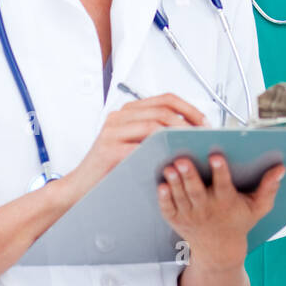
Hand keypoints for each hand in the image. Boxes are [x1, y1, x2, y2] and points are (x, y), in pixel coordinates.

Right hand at [63, 94, 205, 202]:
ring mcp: (112, 131)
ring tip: (190, 146)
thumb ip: (155, 134)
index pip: (165, 99)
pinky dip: (159, 150)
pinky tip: (171, 158)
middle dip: (188, 122)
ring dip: (177, 135)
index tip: (204, 121)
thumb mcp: (135, 144)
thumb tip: (191, 131)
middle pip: (162, 110)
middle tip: (202, 135)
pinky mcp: (109, 149)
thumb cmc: (111, 167)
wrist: (80, 186)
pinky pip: (140, 146)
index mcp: (128, 111)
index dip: (189, 108)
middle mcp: (119, 117)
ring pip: (154, 125)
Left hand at [158, 154, 284, 270]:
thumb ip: (269, 188)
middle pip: (196, 192)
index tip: (216, 156)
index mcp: (226, 203)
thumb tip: (281, 168)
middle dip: (189, 176)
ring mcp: (190, 216)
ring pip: (180, 198)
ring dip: (174, 183)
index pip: (223, 185)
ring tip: (170, 167)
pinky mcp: (177, 220)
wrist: (219, 251)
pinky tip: (161, 185)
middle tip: (182, 160)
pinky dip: (164, 199)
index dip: (220, 171)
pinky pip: (168, 209)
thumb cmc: (239, 222)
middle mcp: (207, 210)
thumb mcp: (258, 207)